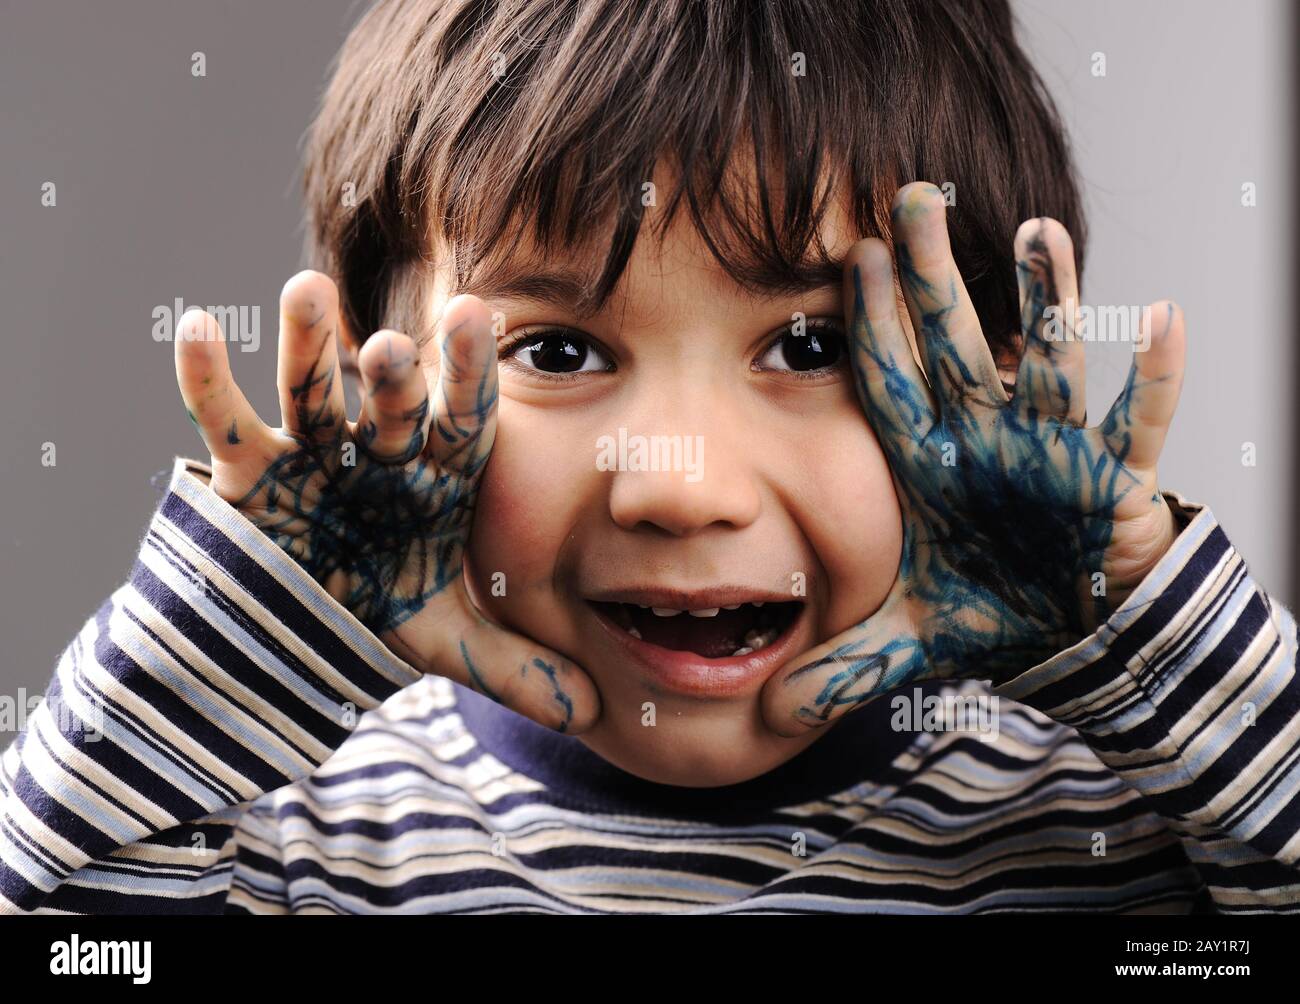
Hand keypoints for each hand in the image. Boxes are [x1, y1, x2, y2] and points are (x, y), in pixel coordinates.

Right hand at [174, 271, 599, 732]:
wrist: (302, 627)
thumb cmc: (380, 606)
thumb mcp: (441, 639)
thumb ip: (511, 667)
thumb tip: (590, 712)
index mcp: (432, 480)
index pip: (461, 424)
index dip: (470, 377)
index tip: (483, 317)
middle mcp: (375, 456)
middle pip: (388, 407)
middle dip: (391, 379)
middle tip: (396, 344)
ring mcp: (310, 458)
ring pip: (309, 396)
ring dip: (304, 349)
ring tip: (304, 290)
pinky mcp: (246, 476)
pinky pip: (224, 423)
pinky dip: (206, 381)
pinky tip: (196, 327)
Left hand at [762, 182, 1185, 735]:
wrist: (1071, 634)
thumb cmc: (991, 609)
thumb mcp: (912, 639)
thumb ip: (846, 665)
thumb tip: (772, 715)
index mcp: (932, 467)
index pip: (892, 387)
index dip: (871, 329)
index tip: (851, 261)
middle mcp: (988, 444)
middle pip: (958, 349)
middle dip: (937, 281)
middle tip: (912, 198)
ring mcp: (1053, 455)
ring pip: (1050, 367)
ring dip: (1046, 305)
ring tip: (1037, 235)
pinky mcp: (1115, 483)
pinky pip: (1137, 427)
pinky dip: (1155, 381)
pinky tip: (1163, 320)